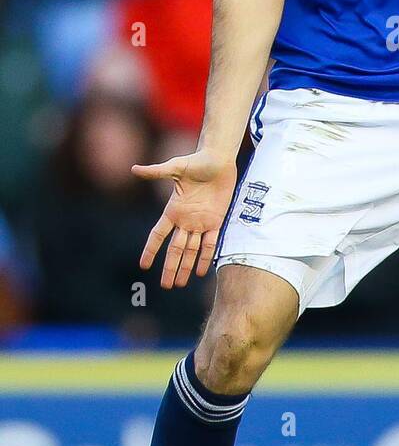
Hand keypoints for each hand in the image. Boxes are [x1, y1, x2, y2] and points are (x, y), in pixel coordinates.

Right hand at [133, 149, 238, 288]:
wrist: (218, 159)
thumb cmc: (196, 161)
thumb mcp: (175, 168)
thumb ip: (156, 172)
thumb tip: (134, 169)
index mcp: (173, 210)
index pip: (158, 234)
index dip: (151, 250)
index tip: (143, 265)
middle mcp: (185, 219)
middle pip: (175, 249)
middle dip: (169, 267)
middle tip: (165, 286)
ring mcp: (201, 222)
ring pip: (191, 250)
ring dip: (185, 267)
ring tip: (179, 284)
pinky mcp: (216, 220)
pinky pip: (210, 243)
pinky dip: (205, 257)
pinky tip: (200, 272)